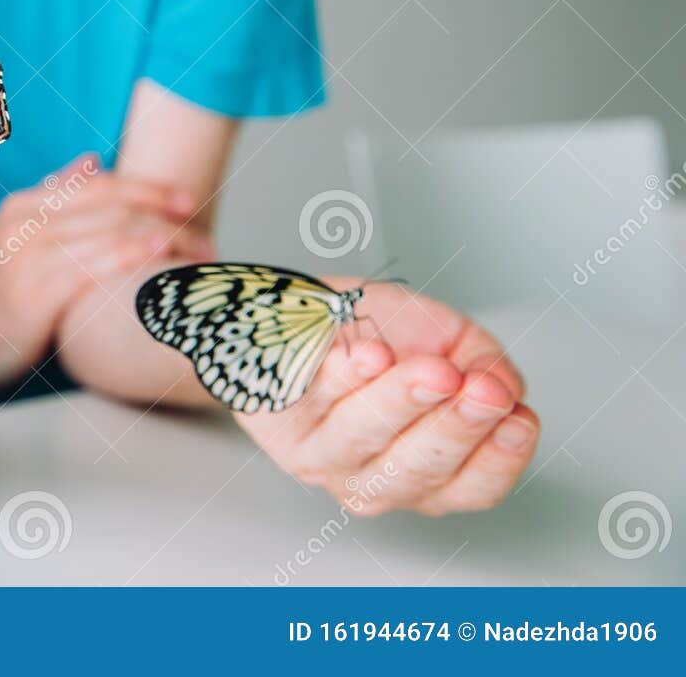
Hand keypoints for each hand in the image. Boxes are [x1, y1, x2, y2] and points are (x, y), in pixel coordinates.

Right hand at [0, 153, 213, 406]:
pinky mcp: (35, 292)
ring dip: (163, 237)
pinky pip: (95, 264)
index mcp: (21, 206)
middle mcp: (23, 223)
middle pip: (110, 203)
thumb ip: (51, 202)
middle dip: (164, 212)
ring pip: (110, 230)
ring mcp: (27, 256)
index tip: (186, 201)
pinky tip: (161, 258)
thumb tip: (92, 162)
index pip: (97, 183)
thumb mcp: (13, 241)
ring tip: (198, 255)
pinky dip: (133, 255)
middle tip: (204, 230)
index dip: (147, 188)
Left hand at [235, 280, 538, 515]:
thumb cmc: (380, 333)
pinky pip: (313, 397)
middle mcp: (377, 477)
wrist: (305, 309)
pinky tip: (367, 356)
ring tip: (433, 370)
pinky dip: (341, 375)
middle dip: (455, 424)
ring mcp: (325, 454)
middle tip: (480, 388)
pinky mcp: (279, 420)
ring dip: (401, 399)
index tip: (516, 416)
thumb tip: (504, 388)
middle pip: (419, 466)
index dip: (499, 457)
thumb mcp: (451, 341)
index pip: (473, 487)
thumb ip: (486, 366)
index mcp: (431, 472)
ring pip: (364, 433)